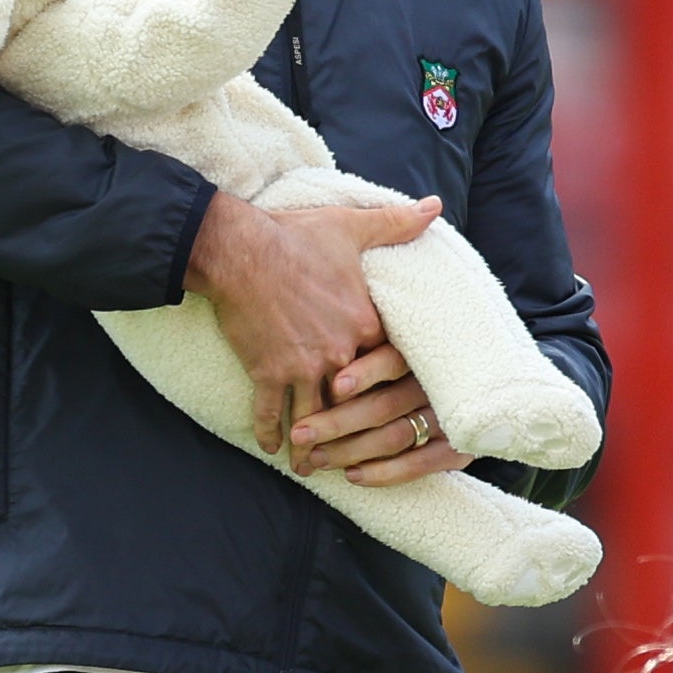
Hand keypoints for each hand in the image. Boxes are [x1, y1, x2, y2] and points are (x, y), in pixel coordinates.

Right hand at [185, 193, 442, 451]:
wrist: (238, 249)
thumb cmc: (296, 237)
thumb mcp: (353, 227)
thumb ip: (397, 224)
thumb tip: (434, 206)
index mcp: (364, 323)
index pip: (386, 365)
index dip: (388, 384)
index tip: (394, 403)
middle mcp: (340, 353)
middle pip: (355, 402)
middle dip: (356, 431)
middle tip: (359, 455)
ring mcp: (303, 366)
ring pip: (314, 416)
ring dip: (312, 444)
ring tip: (310, 466)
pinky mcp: (267, 372)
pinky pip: (271, 412)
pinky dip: (270, 432)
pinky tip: (270, 448)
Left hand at [290, 344, 475, 484]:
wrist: (476, 395)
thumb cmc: (410, 371)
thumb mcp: (393, 348)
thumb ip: (366, 348)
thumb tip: (317, 356)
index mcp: (423, 355)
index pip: (394, 360)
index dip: (365, 373)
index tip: (334, 387)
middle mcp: (439, 387)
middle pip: (384, 405)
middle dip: (336, 422)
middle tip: (300, 433)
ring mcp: (449, 421)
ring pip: (394, 437)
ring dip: (350, 450)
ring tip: (316, 457)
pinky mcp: (456, 451)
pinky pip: (418, 465)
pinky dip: (384, 473)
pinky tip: (352, 475)